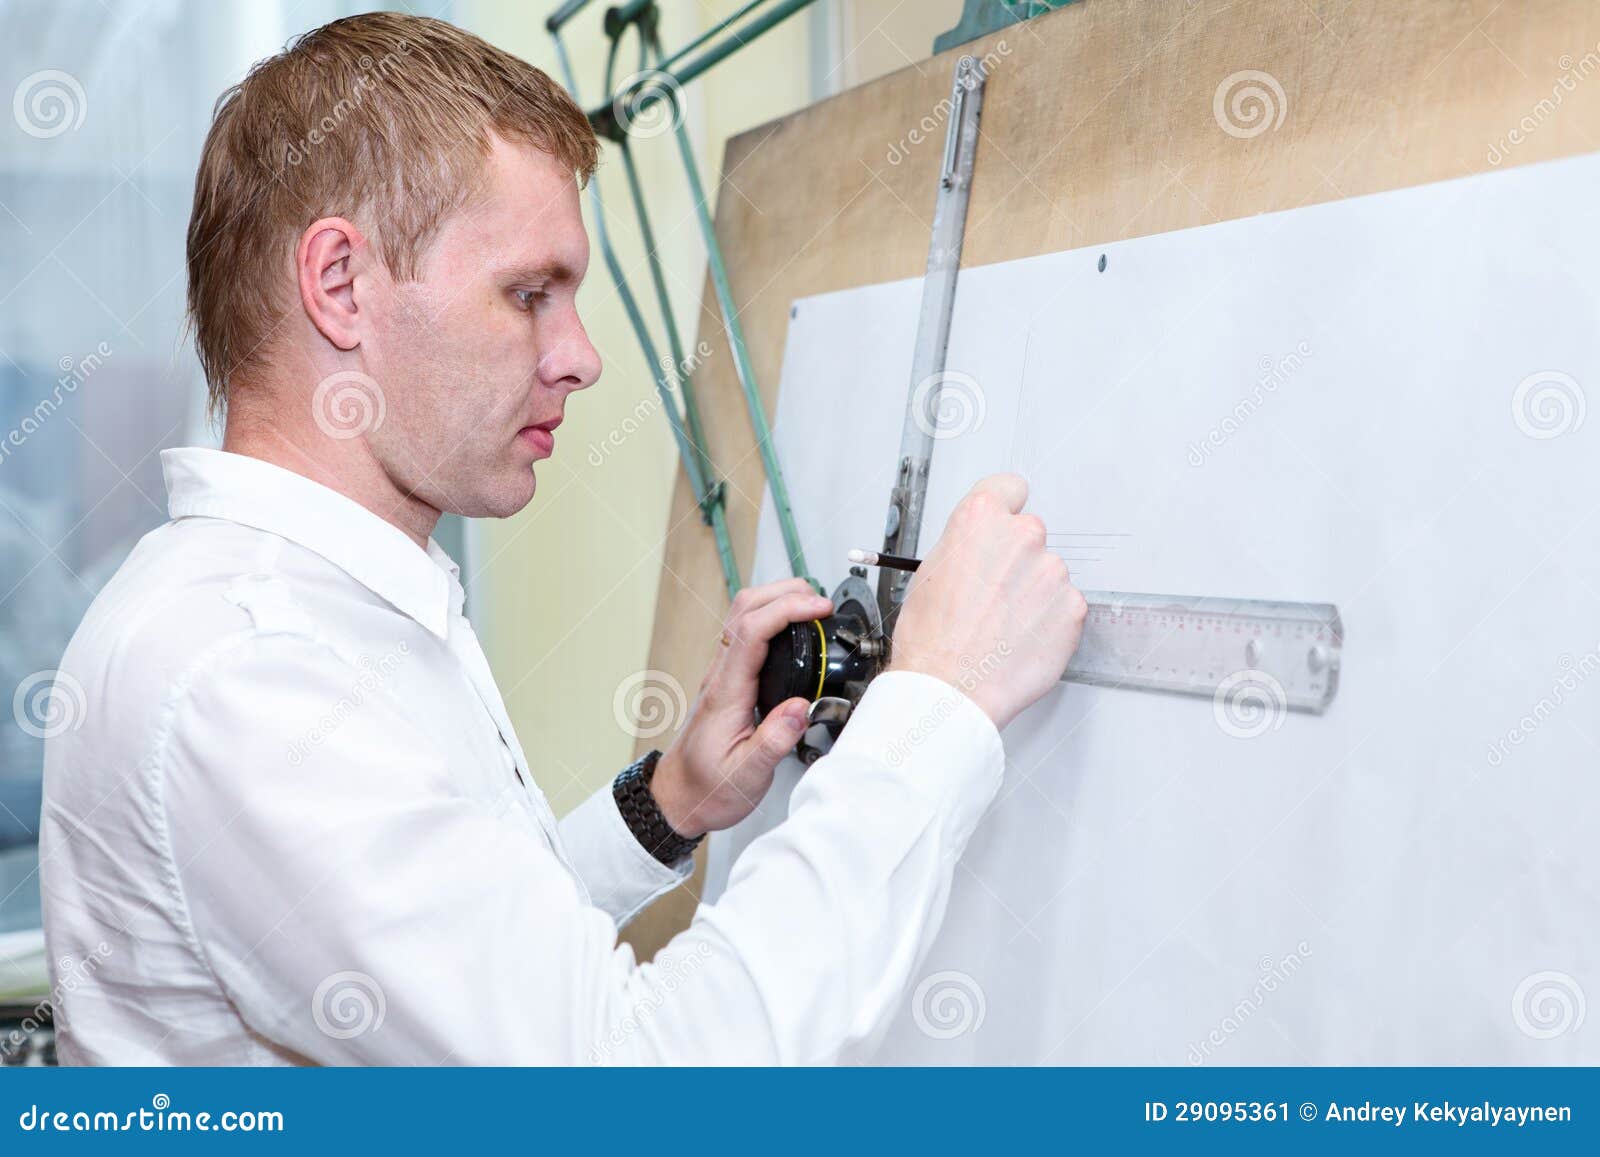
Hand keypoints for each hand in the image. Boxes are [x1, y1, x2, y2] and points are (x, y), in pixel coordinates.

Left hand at [651, 578, 834, 837]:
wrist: (679, 797)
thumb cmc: (707, 788)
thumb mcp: (746, 775)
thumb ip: (773, 741)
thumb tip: (801, 707)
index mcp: (727, 692)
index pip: (752, 631)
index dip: (787, 610)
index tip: (819, 610)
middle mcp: (722, 676)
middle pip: (745, 608)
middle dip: (784, 593)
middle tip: (821, 602)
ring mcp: (724, 675)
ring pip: (743, 615)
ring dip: (777, 600)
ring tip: (813, 609)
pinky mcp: (730, 681)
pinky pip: (748, 635)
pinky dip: (773, 619)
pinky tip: (794, 632)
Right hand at [888, 473, 1086, 729]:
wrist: (951, 688)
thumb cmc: (931, 640)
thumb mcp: (929, 572)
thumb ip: (965, 547)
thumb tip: (979, 550)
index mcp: (981, 519)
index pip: (1010, 489)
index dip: (1004, 510)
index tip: (1003, 527)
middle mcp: (1023, 536)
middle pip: (1029, 535)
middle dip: (1016, 560)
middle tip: (992, 595)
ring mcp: (1053, 572)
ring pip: (1047, 574)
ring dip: (1033, 594)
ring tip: (1002, 626)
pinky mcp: (1074, 607)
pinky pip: (1064, 606)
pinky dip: (1049, 621)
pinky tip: (1020, 639)